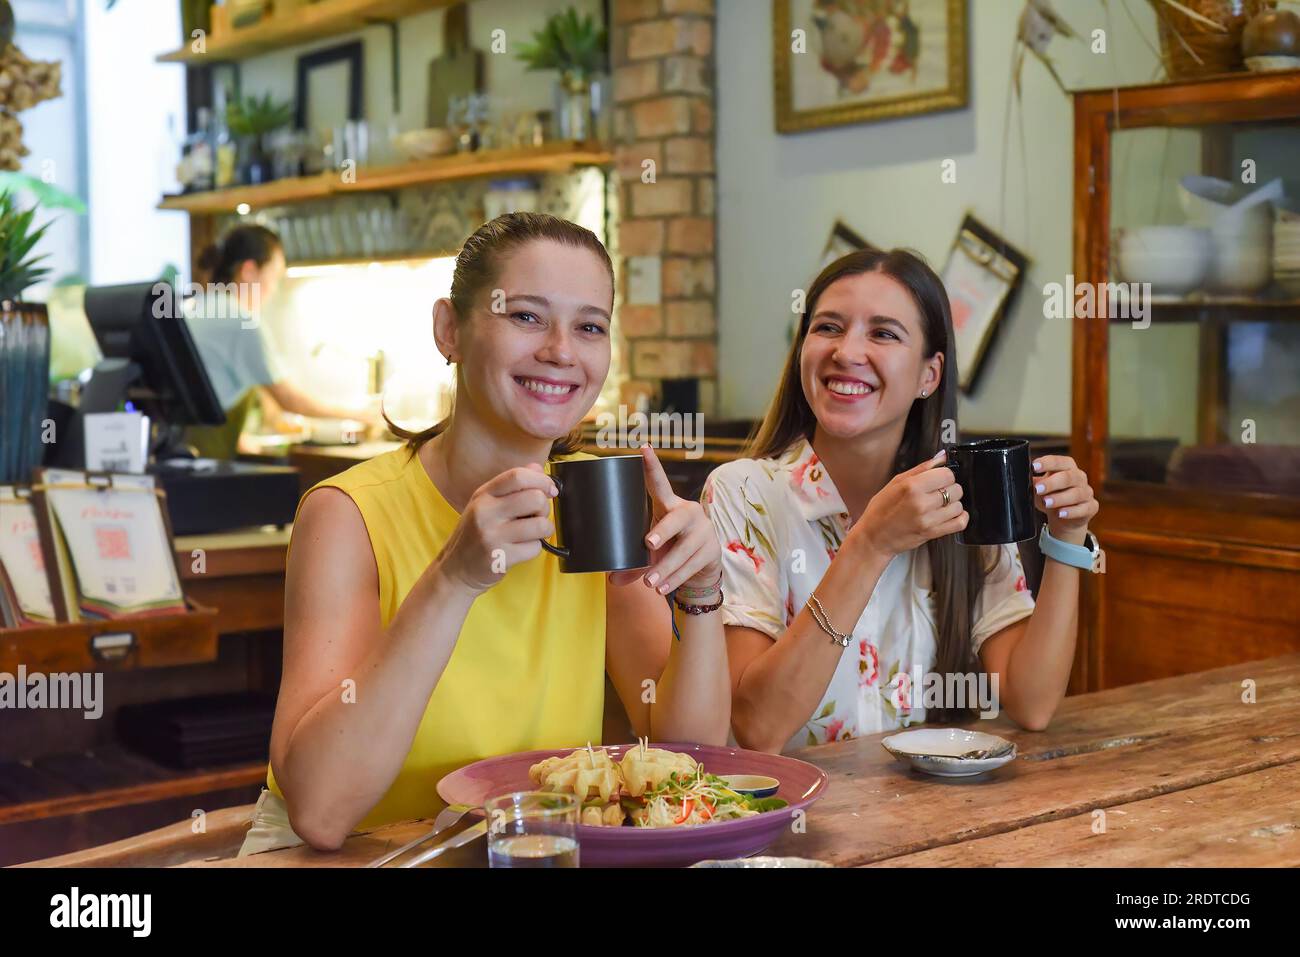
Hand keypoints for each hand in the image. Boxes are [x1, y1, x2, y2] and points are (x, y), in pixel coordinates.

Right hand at [435, 464, 556, 594]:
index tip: (550, 489)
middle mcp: (485, 512)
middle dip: (545, 507)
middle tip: (538, 515)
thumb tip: (538, 469)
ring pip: (540, 524)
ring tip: (534, 533)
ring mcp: (491, 535)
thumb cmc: (475, 535)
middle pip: (534, 498)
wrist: (455, 569)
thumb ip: (511, 486)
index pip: (517, 476)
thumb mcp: (486, 505)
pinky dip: (535, 548)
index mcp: (483, 495)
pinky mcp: (500, 557)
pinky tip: (522, 548)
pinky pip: (535, 548)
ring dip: (545, 529)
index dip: (541, 480)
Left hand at [609, 445, 721, 595]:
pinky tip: (663, 588)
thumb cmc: (671, 548)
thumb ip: (633, 565)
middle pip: (676, 520)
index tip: (643, 449)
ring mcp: (703, 531)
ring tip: (650, 583)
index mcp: (670, 505)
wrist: (704, 564)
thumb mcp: (653, 552)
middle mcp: (688, 513)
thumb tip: (611, 579)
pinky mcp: (711, 550)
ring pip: (682, 551)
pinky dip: (674, 579)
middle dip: (663, 532)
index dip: (652, 466)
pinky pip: (690, 566)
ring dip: (665, 568)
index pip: (660, 483)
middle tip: (648, 544)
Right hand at [851, 449, 966, 558]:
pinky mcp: (932, 533)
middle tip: (938, 492)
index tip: (939, 478)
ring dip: (953, 504)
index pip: (947, 474)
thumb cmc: (880, 510)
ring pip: (958, 506)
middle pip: (955, 489)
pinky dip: (961, 518)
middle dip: (949, 488)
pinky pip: (959, 523)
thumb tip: (941, 457)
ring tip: (941, 505)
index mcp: (911, 487)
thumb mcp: (895, 482)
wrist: (874, 537)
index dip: (945, 475)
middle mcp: (921, 503)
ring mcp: (928, 520)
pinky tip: (952, 514)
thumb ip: (921, 469)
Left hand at [1031, 455, 1097, 543]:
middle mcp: (1079, 477)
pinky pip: (1084, 509)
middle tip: (1038, 489)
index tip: (1034, 466)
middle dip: (1052, 483)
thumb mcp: (1040, 488)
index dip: (1047, 463)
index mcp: (1067, 467)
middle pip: (1068, 477)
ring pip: (1076, 493)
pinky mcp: (1091, 507)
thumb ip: (1033, 482)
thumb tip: (1021, 477)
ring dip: (1060, 498)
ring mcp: (1087, 492)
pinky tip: (1061, 513)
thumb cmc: (1050, 496)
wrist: (1063, 517)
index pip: (1059, 461)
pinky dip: (1071, 511)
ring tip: (1047, 502)